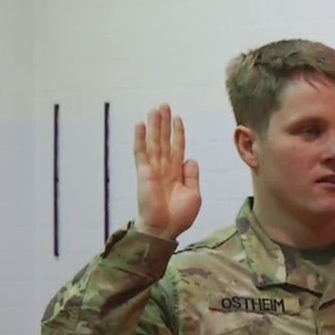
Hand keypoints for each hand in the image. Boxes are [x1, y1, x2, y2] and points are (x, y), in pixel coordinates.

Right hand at [133, 104, 200, 241]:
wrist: (165, 229)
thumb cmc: (179, 215)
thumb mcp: (194, 193)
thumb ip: (192, 175)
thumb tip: (191, 159)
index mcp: (177, 173)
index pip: (177, 148)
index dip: (178, 133)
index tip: (178, 118)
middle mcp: (164, 168)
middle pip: (164, 141)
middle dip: (164, 123)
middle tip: (164, 105)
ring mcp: (153, 169)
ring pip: (154, 142)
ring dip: (154, 126)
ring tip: (154, 109)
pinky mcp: (144, 173)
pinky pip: (141, 153)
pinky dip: (140, 138)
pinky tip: (140, 125)